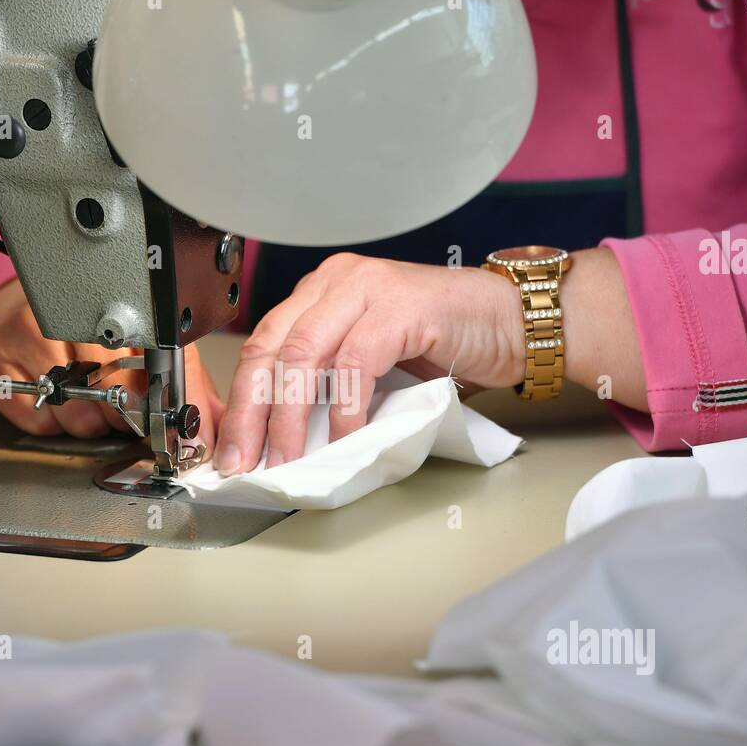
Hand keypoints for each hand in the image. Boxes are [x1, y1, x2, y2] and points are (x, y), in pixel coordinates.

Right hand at [0, 278, 223, 441]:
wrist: (9, 314)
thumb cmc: (84, 333)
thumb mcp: (145, 346)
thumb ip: (187, 384)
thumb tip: (213, 430)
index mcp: (120, 309)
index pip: (151, 360)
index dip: (155, 399)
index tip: (157, 419)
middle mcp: (73, 315)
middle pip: (112, 388)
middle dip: (119, 413)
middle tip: (115, 407)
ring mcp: (31, 334)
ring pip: (75, 407)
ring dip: (85, 421)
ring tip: (83, 401)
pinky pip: (37, 416)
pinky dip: (50, 423)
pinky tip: (53, 402)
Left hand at [213, 253, 527, 474]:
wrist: (514, 323)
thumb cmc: (449, 344)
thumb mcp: (373, 361)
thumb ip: (329, 382)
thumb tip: (285, 438)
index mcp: (321, 291)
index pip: (262, 345)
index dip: (241, 402)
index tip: (233, 450)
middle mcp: (335, 282)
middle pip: (271, 350)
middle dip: (251, 414)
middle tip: (246, 463)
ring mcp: (366, 289)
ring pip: (303, 356)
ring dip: (290, 418)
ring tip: (288, 460)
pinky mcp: (398, 308)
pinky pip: (354, 365)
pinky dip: (344, 409)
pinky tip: (344, 439)